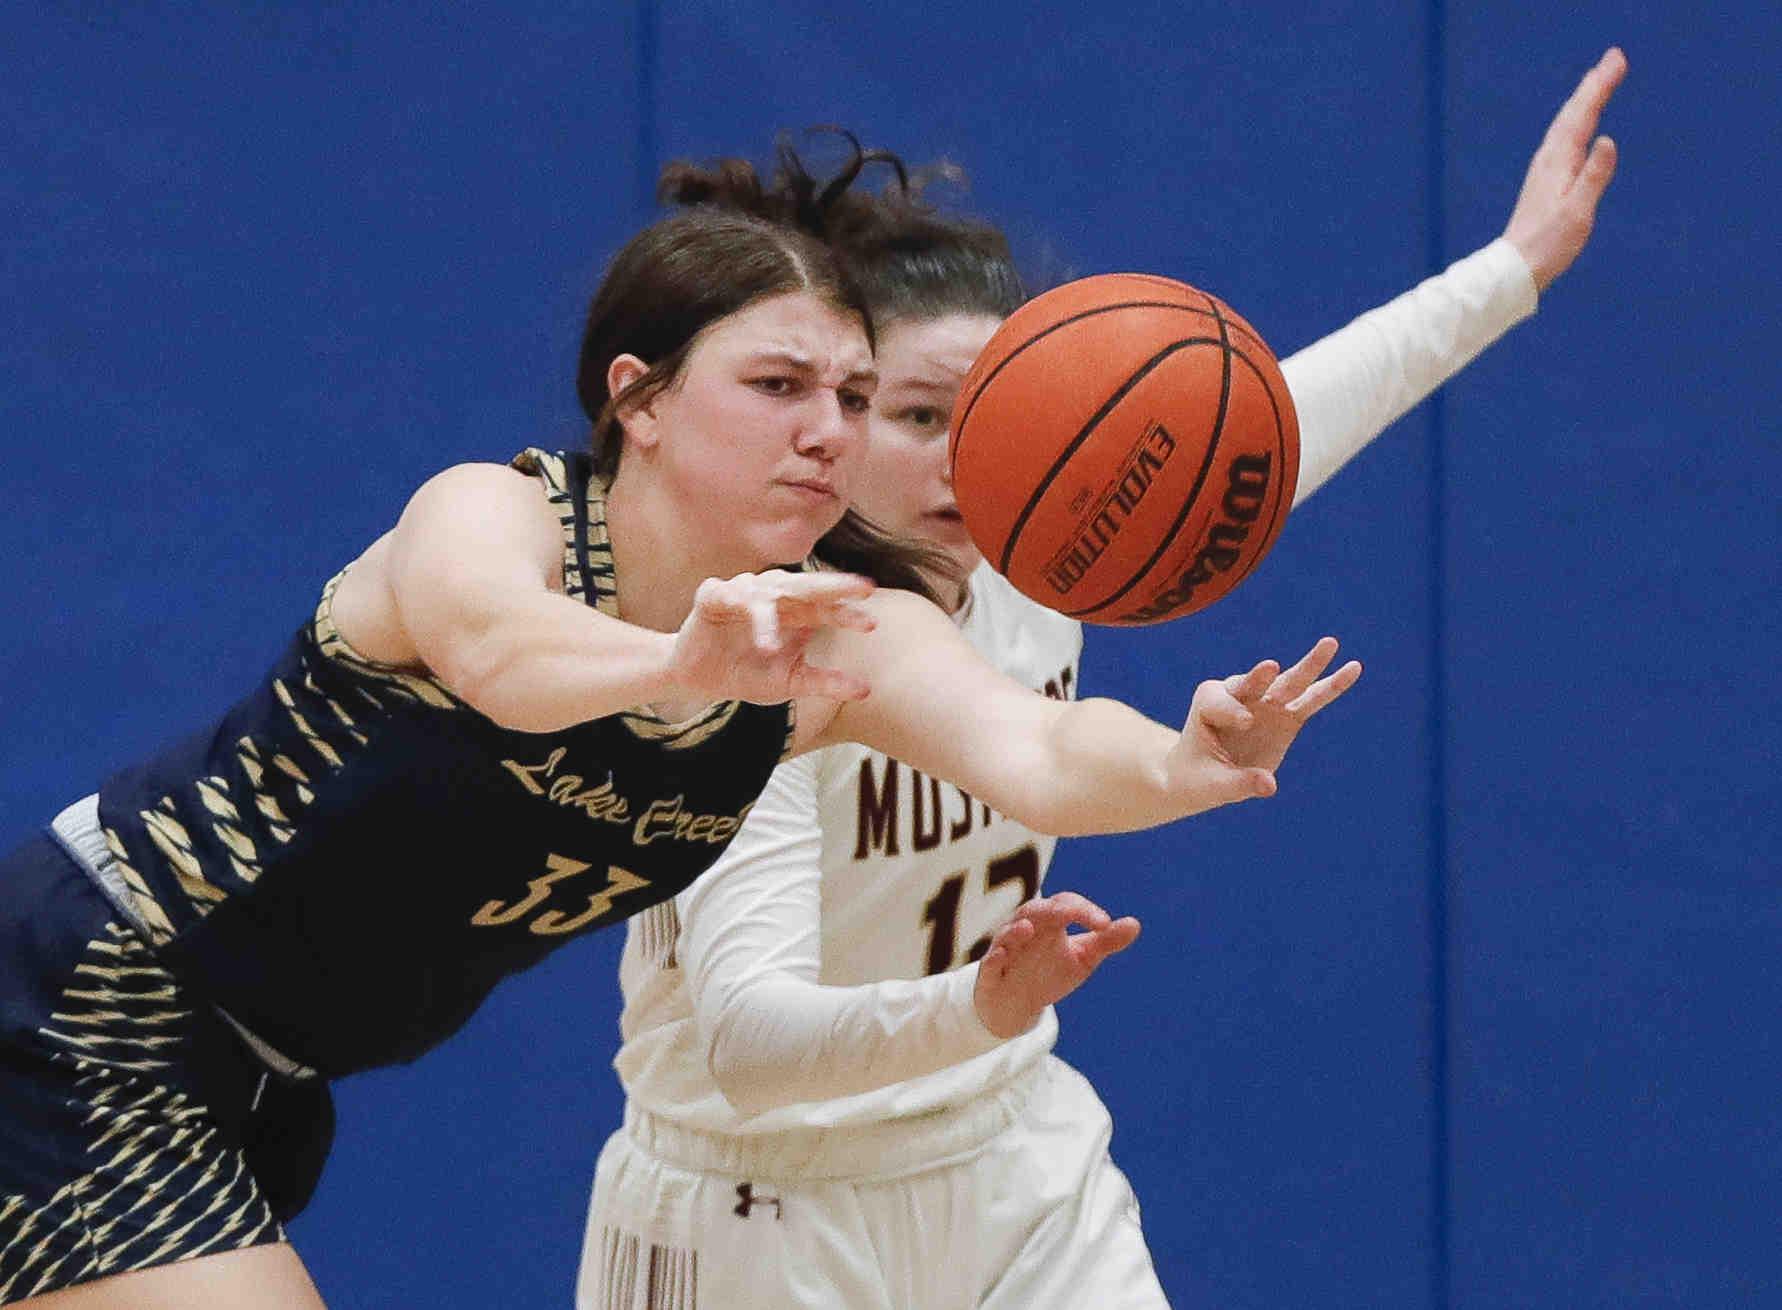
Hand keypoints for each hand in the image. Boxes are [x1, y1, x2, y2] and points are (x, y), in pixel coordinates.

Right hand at [668, 570, 876, 704]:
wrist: (703, 679)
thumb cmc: (750, 674)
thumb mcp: (791, 682)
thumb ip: (826, 682)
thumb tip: (867, 691)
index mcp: (797, 613)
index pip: (827, 607)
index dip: (847, 613)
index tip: (871, 625)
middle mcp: (775, 596)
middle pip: (806, 587)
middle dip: (833, 586)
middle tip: (863, 588)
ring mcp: (745, 592)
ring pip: (765, 592)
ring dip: (772, 613)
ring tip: (773, 646)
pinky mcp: (713, 596)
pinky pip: (726, 594)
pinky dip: (734, 601)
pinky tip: (742, 608)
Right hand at [973, 892, 1140, 1038]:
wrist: (1017, 1004)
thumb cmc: (1049, 972)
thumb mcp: (1082, 958)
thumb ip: (1105, 941)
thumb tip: (1135, 924)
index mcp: (1049, 921)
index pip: (1066, 905)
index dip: (1084, 910)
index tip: (1104, 924)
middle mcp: (1025, 929)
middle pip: (1035, 911)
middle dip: (1052, 912)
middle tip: (1069, 914)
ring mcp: (1005, 949)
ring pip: (1007, 933)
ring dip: (1016, 930)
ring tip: (1027, 928)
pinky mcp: (991, 972)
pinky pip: (990, 963)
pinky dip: (996, 958)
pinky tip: (1003, 956)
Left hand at [1169, 636, 1361, 802]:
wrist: (1203, 776)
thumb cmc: (1199, 777)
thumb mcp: (1213, 786)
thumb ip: (1239, 784)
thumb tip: (1270, 785)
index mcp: (1208, 704)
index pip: (1219, 701)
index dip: (1232, 710)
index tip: (1246, 722)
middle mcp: (1237, 695)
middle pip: (1253, 682)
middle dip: (1262, 675)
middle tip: (1271, 667)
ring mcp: (1264, 702)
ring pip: (1288, 683)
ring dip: (1309, 666)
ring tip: (1330, 644)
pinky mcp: (1286, 715)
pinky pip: (1310, 699)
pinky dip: (1331, 686)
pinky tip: (1352, 669)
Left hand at [1503, 47, 1626, 291]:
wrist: (1517, 267)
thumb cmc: (1549, 244)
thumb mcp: (1577, 212)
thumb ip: (1593, 175)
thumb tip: (1607, 140)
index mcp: (1558, 162)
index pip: (1583, 115)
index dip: (1600, 87)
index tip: (1616, 62)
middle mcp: (1549, 159)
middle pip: (1573, 112)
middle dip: (1594, 84)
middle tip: (1614, 58)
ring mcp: (1545, 168)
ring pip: (1567, 123)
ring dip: (1584, 98)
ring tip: (1599, 79)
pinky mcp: (1546, 178)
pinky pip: (1563, 137)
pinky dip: (1575, 120)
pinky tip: (1578, 122)